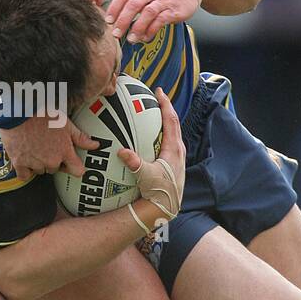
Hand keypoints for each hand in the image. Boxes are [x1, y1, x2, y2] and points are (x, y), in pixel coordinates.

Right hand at [0, 115, 98, 177]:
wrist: (19, 110)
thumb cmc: (43, 113)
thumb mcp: (65, 123)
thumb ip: (80, 137)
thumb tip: (95, 145)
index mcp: (64, 151)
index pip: (77, 171)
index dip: (75, 167)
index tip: (71, 162)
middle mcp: (51, 161)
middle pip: (55, 169)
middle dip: (53, 160)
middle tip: (47, 145)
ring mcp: (35, 163)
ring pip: (40, 171)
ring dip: (39, 163)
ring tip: (34, 147)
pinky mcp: (19, 163)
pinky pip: (25, 175)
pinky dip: (25, 169)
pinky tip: (24, 157)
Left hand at [105, 0, 200, 42]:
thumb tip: (115, 16)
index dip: (114, 9)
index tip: (108, 21)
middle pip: (133, 5)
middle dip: (122, 21)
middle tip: (116, 34)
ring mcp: (163, 0)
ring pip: (147, 13)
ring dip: (137, 27)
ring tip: (131, 39)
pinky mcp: (173, 10)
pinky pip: (161, 20)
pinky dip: (151, 30)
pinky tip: (145, 37)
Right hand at [118, 88, 185, 219]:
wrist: (167, 207)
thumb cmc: (157, 191)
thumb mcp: (145, 176)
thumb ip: (134, 163)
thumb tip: (122, 151)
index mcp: (173, 149)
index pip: (171, 120)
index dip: (165, 104)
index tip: (159, 92)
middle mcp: (178, 150)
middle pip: (174, 123)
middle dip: (166, 108)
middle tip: (157, 97)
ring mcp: (178, 157)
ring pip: (173, 132)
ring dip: (166, 120)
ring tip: (156, 113)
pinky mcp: (174, 164)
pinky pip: (170, 142)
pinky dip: (163, 133)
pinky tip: (153, 136)